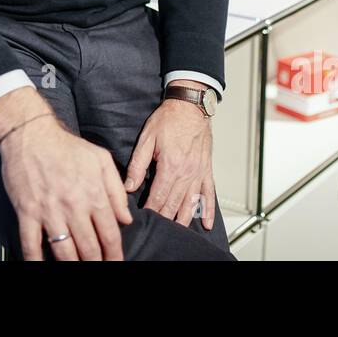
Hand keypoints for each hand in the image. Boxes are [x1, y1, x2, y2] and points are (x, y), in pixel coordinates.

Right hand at [0, 90, 132, 260]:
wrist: (31, 134)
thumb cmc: (66, 146)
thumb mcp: (100, 160)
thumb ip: (116, 190)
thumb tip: (126, 218)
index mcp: (93, 193)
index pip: (110, 234)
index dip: (115, 255)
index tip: (116, 263)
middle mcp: (73, 206)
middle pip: (90, 248)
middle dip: (97, 264)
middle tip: (99, 269)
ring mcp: (49, 210)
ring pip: (64, 252)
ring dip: (73, 266)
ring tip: (77, 271)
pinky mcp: (27, 211)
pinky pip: (31, 243)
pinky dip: (35, 260)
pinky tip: (40, 267)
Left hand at [122, 82, 216, 229]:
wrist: (190, 105)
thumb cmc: (168, 119)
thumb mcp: (147, 139)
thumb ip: (137, 165)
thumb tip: (129, 186)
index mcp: (170, 166)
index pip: (158, 196)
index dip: (151, 210)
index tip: (144, 219)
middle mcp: (187, 173)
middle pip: (174, 203)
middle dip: (165, 218)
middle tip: (158, 228)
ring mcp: (199, 172)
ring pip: (192, 203)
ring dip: (184, 219)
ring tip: (177, 230)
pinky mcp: (206, 169)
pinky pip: (209, 193)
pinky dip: (208, 210)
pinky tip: (207, 223)